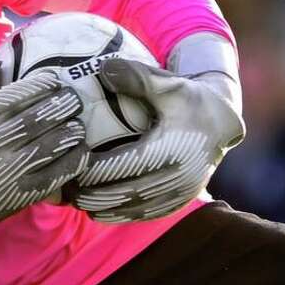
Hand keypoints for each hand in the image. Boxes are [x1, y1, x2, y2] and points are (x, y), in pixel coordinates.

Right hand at [0, 61, 88, 284]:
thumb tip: (0, 64)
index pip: (11, 99)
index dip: (38, 87)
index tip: (54, 80)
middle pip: (36, 121)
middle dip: (61, 106)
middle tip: (75, 98)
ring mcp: (10, 174)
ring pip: (49, 147)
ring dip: (70, 132)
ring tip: (79, 123)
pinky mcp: (23, 196)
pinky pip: (55, 175)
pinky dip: (73, 161)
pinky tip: (82, 150)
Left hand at [72, 58, 245, 223]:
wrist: (222, 125)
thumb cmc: (190, 99)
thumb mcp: (167, 84)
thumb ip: (137, 77)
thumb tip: (103, 69)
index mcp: (171, 149)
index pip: (120, 167)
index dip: (90, 170)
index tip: (67, 164)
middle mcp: (176, 178)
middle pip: (121, 194)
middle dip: (88, 193)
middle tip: (61, 187)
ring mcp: (177, 195)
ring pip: (129, 211)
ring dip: (99, 208)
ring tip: (73, 198)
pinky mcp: (176, 204)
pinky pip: (141, 215)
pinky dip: (117, 214)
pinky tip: (96, 207)